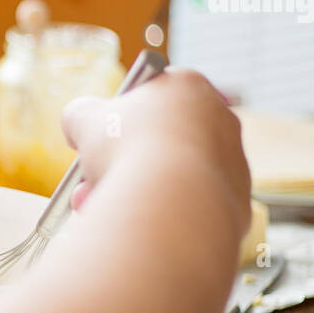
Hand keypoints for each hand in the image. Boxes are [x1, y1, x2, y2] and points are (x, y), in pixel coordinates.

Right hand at [60, 69, 250, 231]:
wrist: (172, 202)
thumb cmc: (128, 148)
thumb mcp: (84, 119)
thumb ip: (80, 114)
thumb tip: (76, 125)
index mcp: (188, 87)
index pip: (151, 96)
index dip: (120, 119)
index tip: (99, 139)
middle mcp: (220, 120)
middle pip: (161, 141)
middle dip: (121, 164)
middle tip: (90, 182)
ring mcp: (233, 164)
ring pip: (172, 178)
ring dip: (135, 192)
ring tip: (102, 208)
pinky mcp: (237, 204)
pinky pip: (189, 208)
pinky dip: (163, 216)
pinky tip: (136, 225)